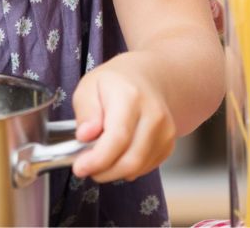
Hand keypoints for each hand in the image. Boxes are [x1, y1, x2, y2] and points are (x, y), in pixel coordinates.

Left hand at [70, 58, 175, 182]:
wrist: (148, 78)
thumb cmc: (114, 83)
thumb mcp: (89, 87)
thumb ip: (86, 111)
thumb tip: (85, 135)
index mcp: (130, 96)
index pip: (118, 138)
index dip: (98, 159)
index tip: (80, 167)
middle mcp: (153, 114)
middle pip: (131, 159)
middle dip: (104, 171)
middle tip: (86, 167)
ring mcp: (166, 130)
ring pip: (138, 168)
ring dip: (114, 172)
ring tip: (99, 159)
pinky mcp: (169, 143)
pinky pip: (146, 168)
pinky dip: (127, 169)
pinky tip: (117, 155)